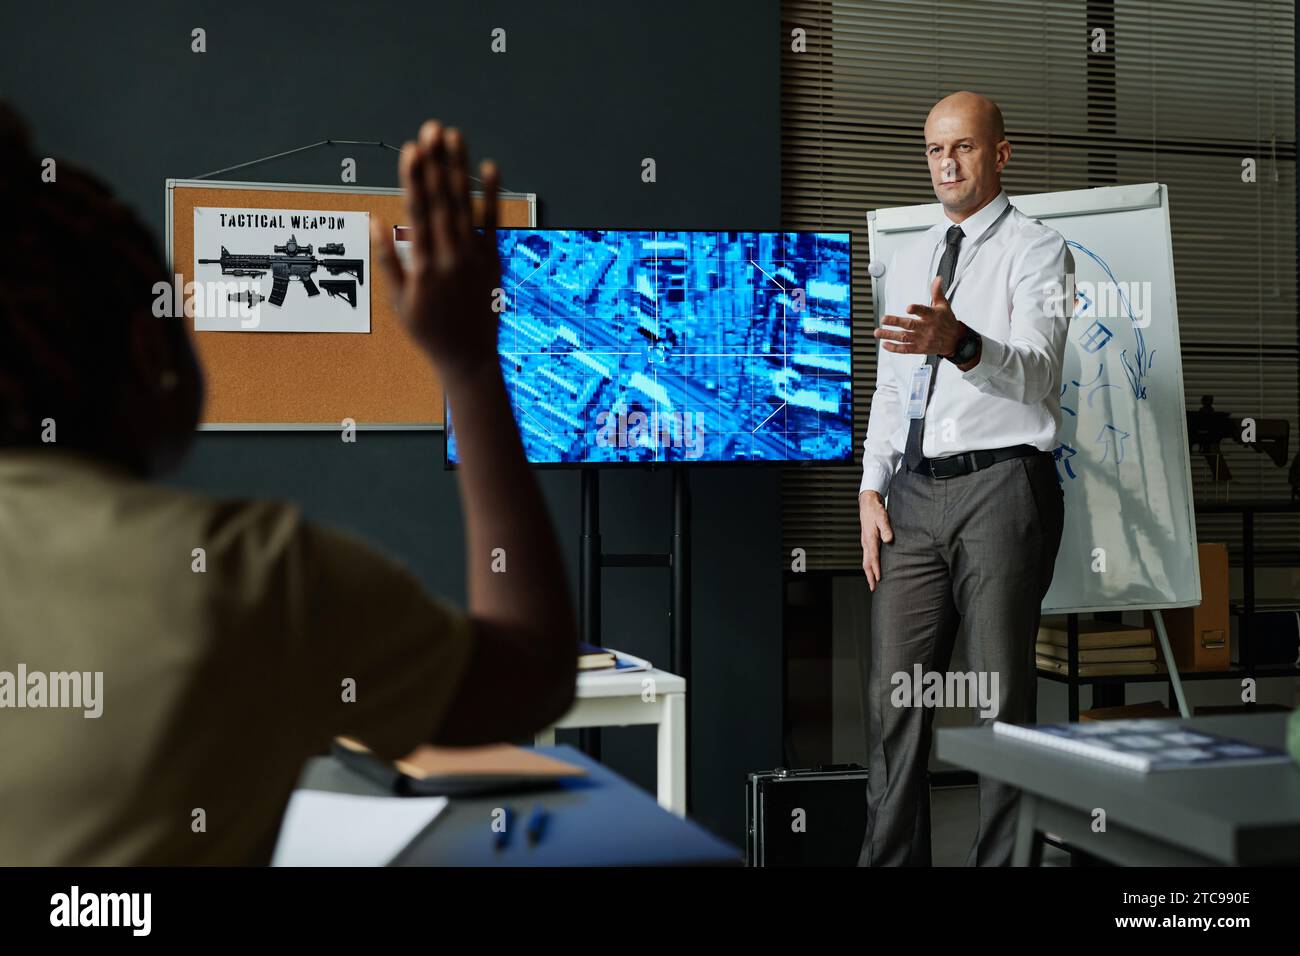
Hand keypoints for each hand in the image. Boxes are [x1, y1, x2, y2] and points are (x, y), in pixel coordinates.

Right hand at [375, 121, 502, 383]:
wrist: (469, 358)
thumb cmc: (428, 331)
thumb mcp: (398, 302)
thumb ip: (387, 260)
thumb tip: (373, 221)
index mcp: (423, 266)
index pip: (418, 213)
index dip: (415, 179)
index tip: (411, 150)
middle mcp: (450, 257)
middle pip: (442, 201)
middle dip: (436, 163)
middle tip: (432, 129)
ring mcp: (475, 258)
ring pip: (466, 205)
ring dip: (459, 168)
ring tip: (453, 136)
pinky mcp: (493, 260)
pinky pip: (492, 223)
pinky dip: (491, 195)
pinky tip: (489, 167)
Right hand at [859, 490, 893, 590]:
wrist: (868, 504)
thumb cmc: (875, 510)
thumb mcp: (882, 517)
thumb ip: (886, 528)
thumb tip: (889, 539)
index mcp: (870, 538)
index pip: (873, 557)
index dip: (876, 569)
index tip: (878, 579)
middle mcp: (866, 543)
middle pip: (866, 563)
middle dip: (869, 576)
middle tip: (873, 588)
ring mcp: (865, 543)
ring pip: (866, 561)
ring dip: (869, 573)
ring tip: (873, 582)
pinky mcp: (867, 542)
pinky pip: (867, 557)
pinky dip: (870, 565)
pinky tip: (873, 568)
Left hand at [875, 275, 963, 357]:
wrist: (955, 341)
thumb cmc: (947, 321)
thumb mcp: (944, 305)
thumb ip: (937, 292)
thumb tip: (938, 279)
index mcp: (933, 316)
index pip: (924, 312)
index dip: (916, 309)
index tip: (908, 308)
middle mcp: (926, 328)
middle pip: (909, 325)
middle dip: (895, 322)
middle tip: (884, 319)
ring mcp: (922, 339)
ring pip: (904, 337)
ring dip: (890, 335)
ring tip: (878, 332)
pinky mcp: (919, 349)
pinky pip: (905, 349)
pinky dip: (894, 348)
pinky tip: (885, 344)